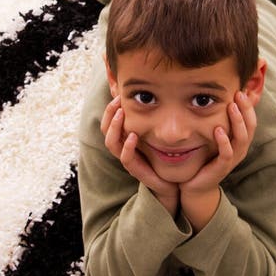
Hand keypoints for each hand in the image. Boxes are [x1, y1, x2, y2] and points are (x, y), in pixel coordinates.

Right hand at [100, 96, 178, 214]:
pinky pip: (126, 159)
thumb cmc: (162, 156)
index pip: (108, 122)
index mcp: (124, 138)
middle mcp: (122, 148)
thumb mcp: (154, 132)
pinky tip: (133, 136)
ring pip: (111, 143)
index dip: (110, 108)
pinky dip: (127, 147)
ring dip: (114, 127)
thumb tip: (151, 96)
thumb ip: (150, 117)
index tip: (117, 93)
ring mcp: (128, 159)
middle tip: (117, 100)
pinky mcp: (137, 170)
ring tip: (121, 113)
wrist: (171, 181)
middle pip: (105, 130)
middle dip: (109, 113)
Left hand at [179, 91, 257, 230]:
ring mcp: (232, 159)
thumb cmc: (205, 158)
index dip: (249, 106)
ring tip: (232, 107)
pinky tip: (218, 129)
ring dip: (237, 122)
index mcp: (240, 141)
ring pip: (241, 139)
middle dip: (246, 109)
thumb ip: (220, 121)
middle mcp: (240, 149)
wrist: (196, 186)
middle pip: (250, 127)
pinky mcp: (221, 168)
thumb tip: (220, 98)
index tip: (243, 88)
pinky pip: (226, 154)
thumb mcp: (214, 137)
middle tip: (239, 93)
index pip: (251, 120)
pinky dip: (224, 141)